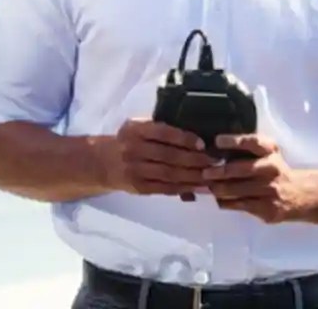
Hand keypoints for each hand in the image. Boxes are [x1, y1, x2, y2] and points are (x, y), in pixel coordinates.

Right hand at [94, 119, 214, 198]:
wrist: (102, 162)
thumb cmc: (127, 141)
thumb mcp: (137, 128)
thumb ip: (159, 130)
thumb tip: (195, 137)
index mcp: (135, 130)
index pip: (163, 133)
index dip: (184, 138)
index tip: (203, 143)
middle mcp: (133, 149)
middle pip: (169, 156)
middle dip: (195, 160)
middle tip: (215, 162)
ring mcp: (135, 170)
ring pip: (169, 174)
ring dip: (193, 176)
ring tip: (211, 176)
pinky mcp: (139, 187)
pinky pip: (165, 188)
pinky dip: (184, 188)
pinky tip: (198, 187)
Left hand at [202, 134, 312, 222]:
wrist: (301, 194)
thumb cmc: (275, 170)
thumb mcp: (268, 153)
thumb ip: (248, 148)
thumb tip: (214, 147)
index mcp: (270, 151)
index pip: (252, 142)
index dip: (234, 141)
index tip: (217, 141)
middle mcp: (272, 168)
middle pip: (239, 169)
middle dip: (218, 171)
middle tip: (204, 173)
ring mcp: (270, 190)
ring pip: (235, 190)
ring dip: (217, 189)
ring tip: (209, 187)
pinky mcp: (267, 208)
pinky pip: (239, 205)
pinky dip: (225, 202)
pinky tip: (220, 199)